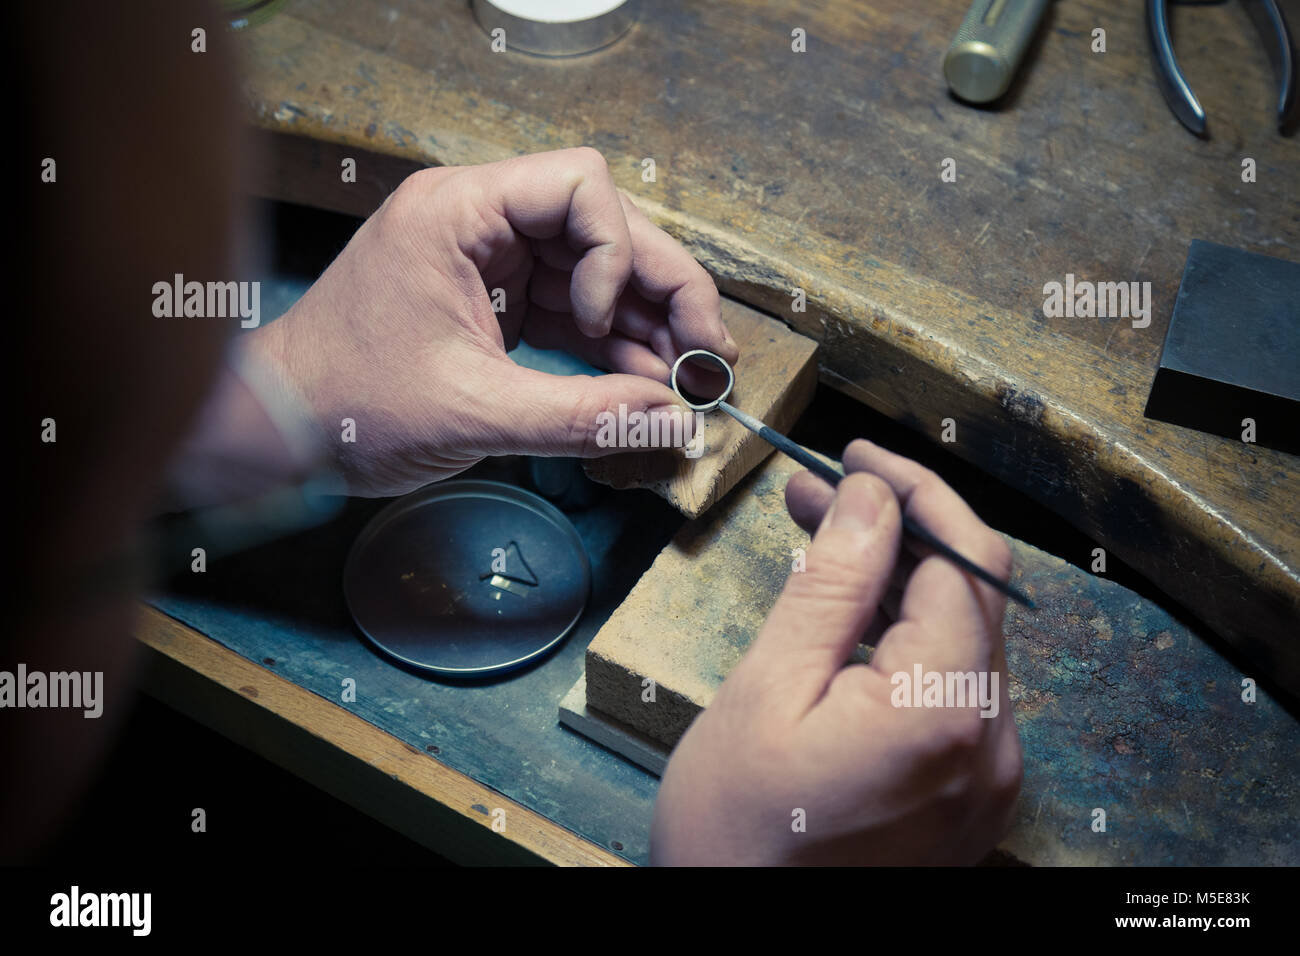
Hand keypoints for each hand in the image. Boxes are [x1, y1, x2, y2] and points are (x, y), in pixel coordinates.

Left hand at [250, 147, 737, 495]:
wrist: (279, 435)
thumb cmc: (346, 407)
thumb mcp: (475, 413)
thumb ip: (585, 416)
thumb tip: (674, 423)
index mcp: (458, 212)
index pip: (580, 183)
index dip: (617, 251)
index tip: (602, 324)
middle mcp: (479, 222)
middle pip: (604, 228)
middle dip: (659, 291)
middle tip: (707, 356)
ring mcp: (488, 264)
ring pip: (596, 272)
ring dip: (645, 326)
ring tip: (687, 382)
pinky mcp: (493, 305)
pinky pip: (570, 313)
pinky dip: (610, 349)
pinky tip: (645, 386)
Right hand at [651, 439, 1021, 864]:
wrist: (739, 940)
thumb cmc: (735, 832)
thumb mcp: (768, 689)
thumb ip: (831, 585)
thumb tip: (869, 498)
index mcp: (946, 711)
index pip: (961, 560)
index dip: (910, 492)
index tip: (854, 456)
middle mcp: (991, 744)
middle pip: (966, 596)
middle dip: (897, 531)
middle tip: (818, 493)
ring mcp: (986, 776)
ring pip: (958, 639)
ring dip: (895, 584)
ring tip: (821, 542)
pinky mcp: (968, 794)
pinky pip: (950, 689)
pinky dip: (904, 642)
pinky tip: (849, 617)